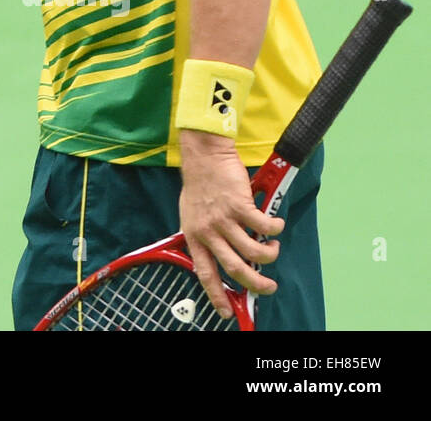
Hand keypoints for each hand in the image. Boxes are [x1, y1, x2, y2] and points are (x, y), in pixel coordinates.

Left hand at [178, 129, 283, 318]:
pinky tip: (276, 223)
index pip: (204, 273)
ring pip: (253, 251)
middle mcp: (207, 231)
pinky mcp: (239, 206)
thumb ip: (205, 235)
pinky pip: (264, 227)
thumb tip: (222, 254)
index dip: (216, 296)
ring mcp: (223, 219)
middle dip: (256, 283)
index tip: (227, 313)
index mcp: (194, 235)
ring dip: (269, 254)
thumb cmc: (199, 184)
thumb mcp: (193, 214)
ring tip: (272, 249)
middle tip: (269, 287)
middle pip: (234, 269)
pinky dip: (274, 229)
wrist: (204, 156)